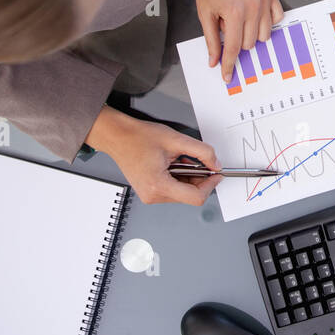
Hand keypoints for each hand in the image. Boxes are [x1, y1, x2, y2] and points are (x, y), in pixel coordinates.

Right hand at [86, 106, 221, 204]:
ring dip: (188, 177)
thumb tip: (216, 164)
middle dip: (199, 178)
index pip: (196, 197)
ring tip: (178, 160)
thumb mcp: (177, 140)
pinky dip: (179, 178)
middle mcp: (153, 196)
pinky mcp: (149, 192)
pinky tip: (173, 164)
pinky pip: (173, 190)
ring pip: (182, 193)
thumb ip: (202, 152)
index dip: (210, 185)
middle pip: (190, 196)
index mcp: (158, 185)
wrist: (117, 136)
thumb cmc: (138, 137)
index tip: (216, 174)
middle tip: (196, 160)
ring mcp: (149, 196)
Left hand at [192, 0, 283, 82]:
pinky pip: (277, 18)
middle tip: (226, 23)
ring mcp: (264, 1)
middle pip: (250, 44)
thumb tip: (214, 59)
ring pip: (264, 34)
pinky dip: (267, 22)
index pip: (234, 48)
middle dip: (238, 40)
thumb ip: (211, 38)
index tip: (228, 76)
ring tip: (239, 18)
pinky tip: (255, 15)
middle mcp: (252, 8)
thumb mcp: (204, 11)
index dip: (229, 65)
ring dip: (252, 33)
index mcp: (234, 13)